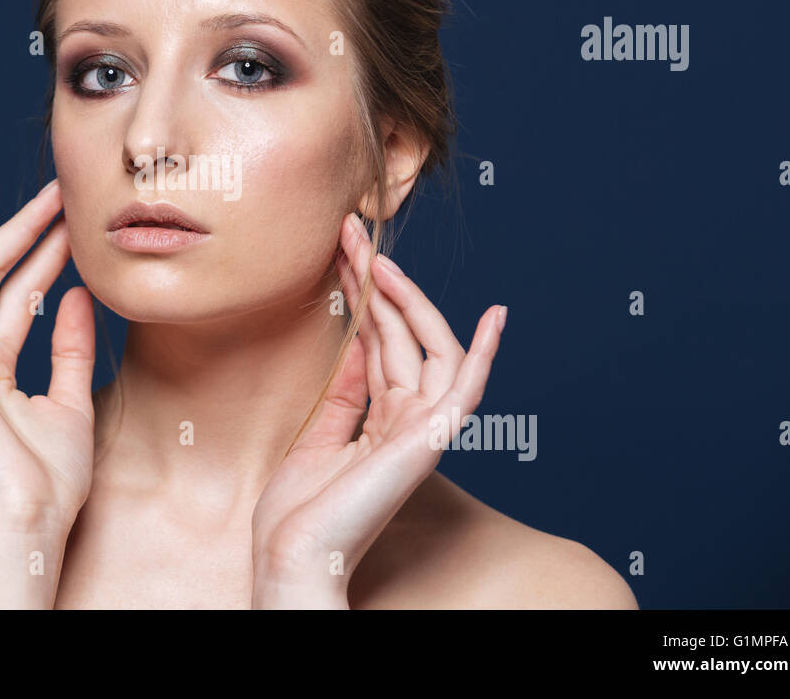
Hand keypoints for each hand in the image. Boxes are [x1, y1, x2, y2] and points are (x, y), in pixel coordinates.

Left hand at [250, 212, 505, 607]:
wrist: (294, 556)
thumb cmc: (298, 511)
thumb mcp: (316, 435)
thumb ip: (343, 391)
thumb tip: (354, 341)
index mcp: (381, 420)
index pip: (379, 343)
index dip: (362, 295)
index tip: (342, 252)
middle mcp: (408, 420)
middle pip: (400, 334)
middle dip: (376, 281)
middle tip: (349, 232)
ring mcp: (422, 429)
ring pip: (430, 347)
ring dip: (407, 298)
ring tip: (379, 256)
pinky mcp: (429, 439)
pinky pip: (465, 389)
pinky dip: (484, 354)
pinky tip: (495, 317)